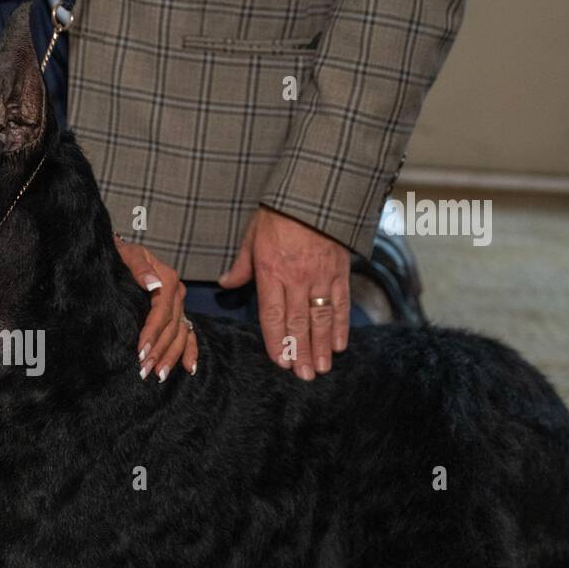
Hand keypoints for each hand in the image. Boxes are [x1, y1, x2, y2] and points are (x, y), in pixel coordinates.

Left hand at [114, 236, 198, 379]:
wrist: (125, 251)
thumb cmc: (122, 254)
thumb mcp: (127, 254)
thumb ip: (139, 267)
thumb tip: (153, 285)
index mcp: (167, 279)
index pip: (161, 313)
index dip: (152, 334)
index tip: (141, 352)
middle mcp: (177, 293)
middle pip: (172, 328)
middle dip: (159, 351)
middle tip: (144, 371)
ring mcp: (179, 304)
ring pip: (180, 334)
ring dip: (171, 357)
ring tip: (159, 375)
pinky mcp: (178, 312)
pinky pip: (189, 333)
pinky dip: (190, 350)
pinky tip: (190, 368)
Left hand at [219, 207, 350, 379]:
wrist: (313, 192)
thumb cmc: (278, 213)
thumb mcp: (252, 236)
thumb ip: (242, 265)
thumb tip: (226, 283)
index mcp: (272, 271)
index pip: (273, 315)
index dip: (277, 341)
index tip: (281, 362)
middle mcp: (297, 278)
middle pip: (299, 322)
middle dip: (302, 351)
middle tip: (304, 375)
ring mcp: (321, 275)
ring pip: (322, 317)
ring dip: (322, 345)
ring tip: (322, 367)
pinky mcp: (339, 269)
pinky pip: (341, 301)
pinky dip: (341, 324)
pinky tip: (340, 343)